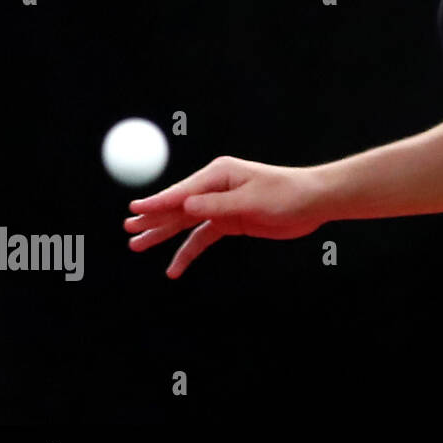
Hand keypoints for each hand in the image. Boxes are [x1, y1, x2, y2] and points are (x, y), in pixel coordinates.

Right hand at [123, 156, 328, 278]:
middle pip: (177, 206)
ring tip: (137, 246)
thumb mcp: (251, 201)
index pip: (182, 191)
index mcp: (219, 174)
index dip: (157, 202)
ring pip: (185, 222)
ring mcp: (221, 205)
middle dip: (153, 218)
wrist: (314, 202)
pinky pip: (202, 237)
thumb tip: (186, 206)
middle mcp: (215, 187)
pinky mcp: (230, 221)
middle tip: (128, 229)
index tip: (134, 209)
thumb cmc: (286, 195)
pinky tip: (174, 268)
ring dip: (163, 235)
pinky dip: (188, 251)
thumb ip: (218, 206)